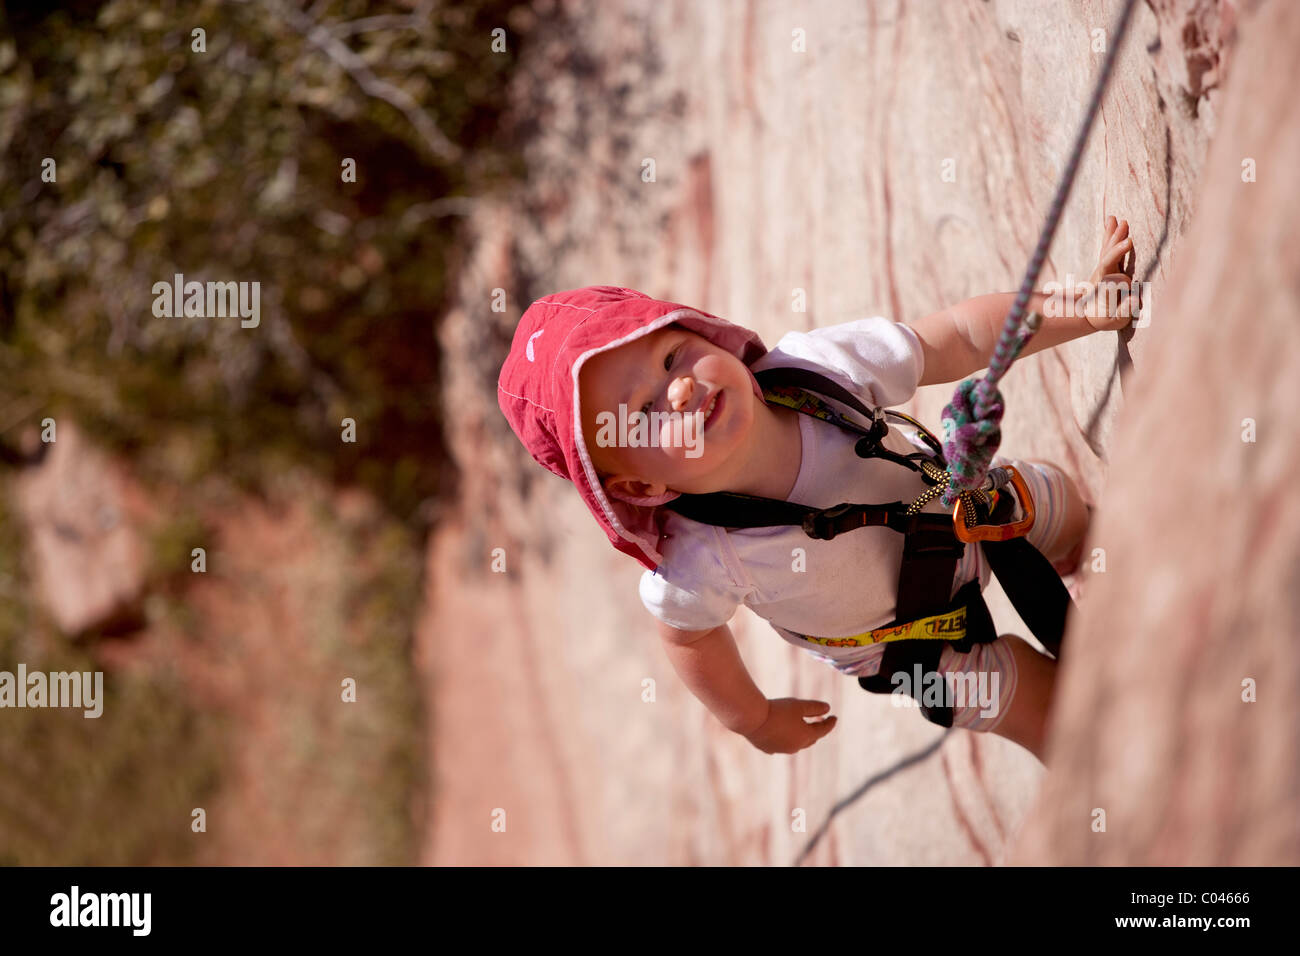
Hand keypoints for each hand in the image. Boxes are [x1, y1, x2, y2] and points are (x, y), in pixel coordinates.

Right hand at [741, 698, 836, 753]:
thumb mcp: (799, 705)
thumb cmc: (777, 710)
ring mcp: (781, 750)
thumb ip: (815, 707)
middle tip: (820, 720)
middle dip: (817, 730)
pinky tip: (783, 734)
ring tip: (802, 726)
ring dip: (802, 735)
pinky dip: (786, 739)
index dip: (830, 723)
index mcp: (806, 736)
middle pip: (811, 739)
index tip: (835, 717)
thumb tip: (828, 708)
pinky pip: (781, 745)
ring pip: (796, 744)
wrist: (751, 719)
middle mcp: (796, 746)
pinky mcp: (768, 749)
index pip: (823, 730)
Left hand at [1083, 214, 1140, 330]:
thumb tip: (1133, 299)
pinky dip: (1110, 234)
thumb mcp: (1115, 320)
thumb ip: (1124, 310)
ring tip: (1116, 218)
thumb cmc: (1105, 319)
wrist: (1089, 315)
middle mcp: (1101, 275)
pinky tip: (1112, 221)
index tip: (1129, 248)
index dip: (1118, 262)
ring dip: (1113, 235)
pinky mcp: (1105, 265)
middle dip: (1116, 244)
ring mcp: (1102, 269)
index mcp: (1104, 287)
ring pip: (1107, 249)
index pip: (1112, 273)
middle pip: (1107, 257)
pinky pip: (1108, 247)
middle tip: (1125, 229)